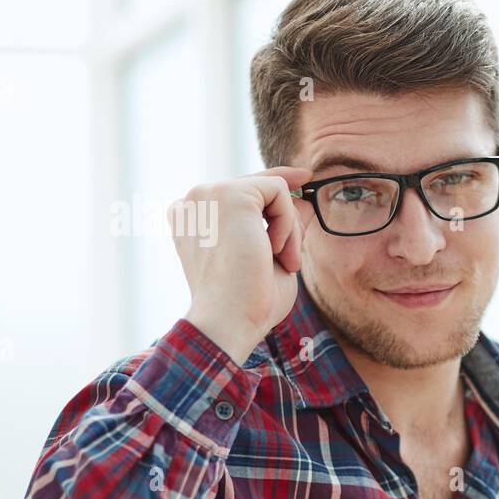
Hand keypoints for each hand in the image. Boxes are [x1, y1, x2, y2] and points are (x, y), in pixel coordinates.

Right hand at [169, 166, 311, 364]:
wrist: (230, 320)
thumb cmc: (248, 302)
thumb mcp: (271, 259)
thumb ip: (285, 226)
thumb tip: (306, 202)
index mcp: (192, 219)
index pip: (240, 190)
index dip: (274, 181)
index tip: (304, 178)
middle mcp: (193, 202)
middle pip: (258, 187)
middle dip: (287, 221)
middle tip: (288, 260)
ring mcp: (208, 194)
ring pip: (272, 189)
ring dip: (289, 229)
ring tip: (281, 262)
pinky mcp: (229, 194)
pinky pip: (279, 191)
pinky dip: (289, 224)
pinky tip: (275, 252)